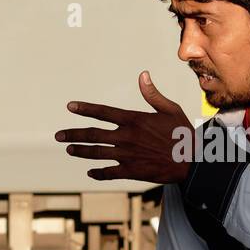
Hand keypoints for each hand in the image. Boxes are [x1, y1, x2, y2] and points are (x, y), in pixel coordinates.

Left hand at [55, 72, 192, 182]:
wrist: (192, 161)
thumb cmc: (183, 134)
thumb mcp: (170, 109)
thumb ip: (153, 94)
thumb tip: (143, 75)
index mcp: (134, 120)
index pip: (103, 113)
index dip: (85, 109)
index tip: (70, 107)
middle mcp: (126, 137)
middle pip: (93, 135)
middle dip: (73, 134)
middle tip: (58, 136)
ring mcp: (127, 155)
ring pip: (97, 153)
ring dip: (81, 151)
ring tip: (69, 149)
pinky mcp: (132, 171)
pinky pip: (109, 172)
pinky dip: (98, 173)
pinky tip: (90, 172)